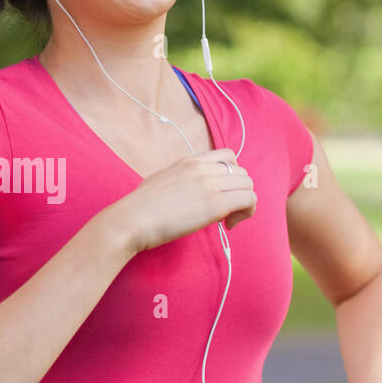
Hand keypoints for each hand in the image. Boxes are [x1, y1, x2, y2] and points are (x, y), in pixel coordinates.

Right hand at [111, 148, 256, 254]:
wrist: (132, 219)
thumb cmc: (140, 207)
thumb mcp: (162, 180)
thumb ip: (181, 180)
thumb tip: (190, 193)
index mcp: (190, 161)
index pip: (227, 157)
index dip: (231, 177)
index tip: (221, 194)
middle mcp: (203, 168)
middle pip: (242, 173)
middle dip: (239, 192)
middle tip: (226, 213)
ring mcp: (210, 184)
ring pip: (248, 185)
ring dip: (244, 204)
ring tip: (228, 220)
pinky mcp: (216, 203)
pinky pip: (248, 200)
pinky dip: (245, 213)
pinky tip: (229, 225)